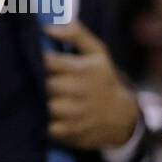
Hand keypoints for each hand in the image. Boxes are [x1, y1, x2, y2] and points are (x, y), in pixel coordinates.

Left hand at [42, 21, 140, 150]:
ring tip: (42, 96)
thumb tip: (47, 28)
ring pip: (46, 106)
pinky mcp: (72, 133)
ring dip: (42, 102)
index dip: (40, 60)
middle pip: (46, 85)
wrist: (122, 117)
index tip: (38, 59)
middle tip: (38, 79)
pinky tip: (47, 114)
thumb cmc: (102, 79)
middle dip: (40, 81)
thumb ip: (75, 34)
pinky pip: (49, 127)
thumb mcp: (97, 53)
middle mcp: (80, 93)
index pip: (48, 62)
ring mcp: (76, 115)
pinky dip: (46, 122)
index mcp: (84, 70)